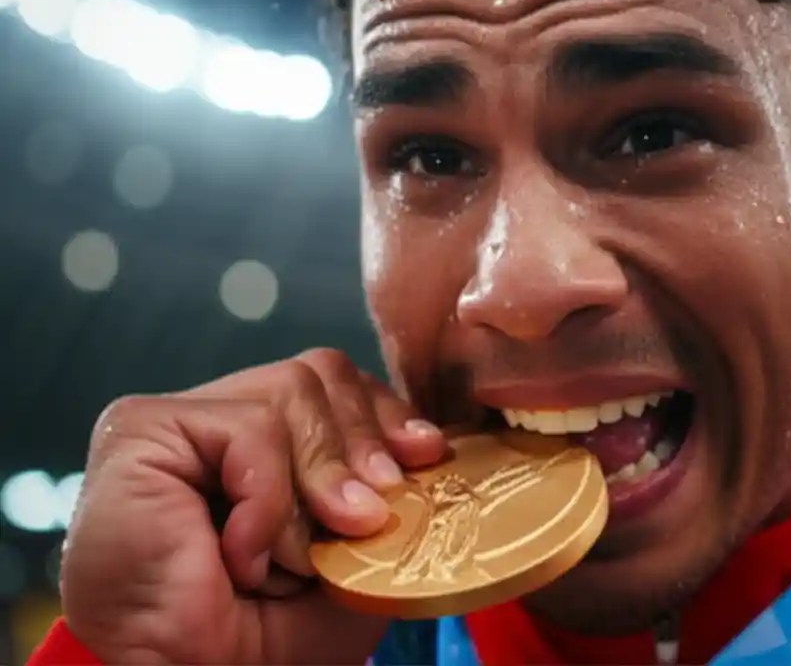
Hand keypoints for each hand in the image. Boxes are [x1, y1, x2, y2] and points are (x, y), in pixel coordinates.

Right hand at [59, 348, 447, 663]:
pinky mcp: (142, 430)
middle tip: (365, 520)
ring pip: (291, 390)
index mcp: (267, 445)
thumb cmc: (260, 639)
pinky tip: (244, 559)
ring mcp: (179, 421)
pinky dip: (267, 504)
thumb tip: (428, 445)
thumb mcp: (353, 561)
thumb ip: (386, 494)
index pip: (339, 383)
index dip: (387, 414)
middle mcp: (219, 421)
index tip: (427, 455)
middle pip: (320, 371)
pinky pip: (248, 429)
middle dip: (361, 445)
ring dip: (312, 488)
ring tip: (295, 560)